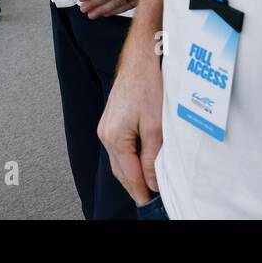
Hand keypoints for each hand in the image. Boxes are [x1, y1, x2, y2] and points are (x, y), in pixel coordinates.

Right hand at [98, 51, 163, 204]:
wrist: (141, 58)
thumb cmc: (148, 84)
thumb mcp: (156, 125)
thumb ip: (153, 157)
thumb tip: (151, 181)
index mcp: (114, 137)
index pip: (129, 174)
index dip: (141, 192)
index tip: (151, 204)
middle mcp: (105, 133)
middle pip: (120, 170)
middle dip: (135, 186)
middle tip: (151, 200)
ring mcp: (106, 126)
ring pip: (119, 160)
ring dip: (132, 173)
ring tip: (148, 185)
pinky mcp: (112, 119)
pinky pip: (120, 147)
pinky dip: (130, 159)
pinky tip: (141, 162)